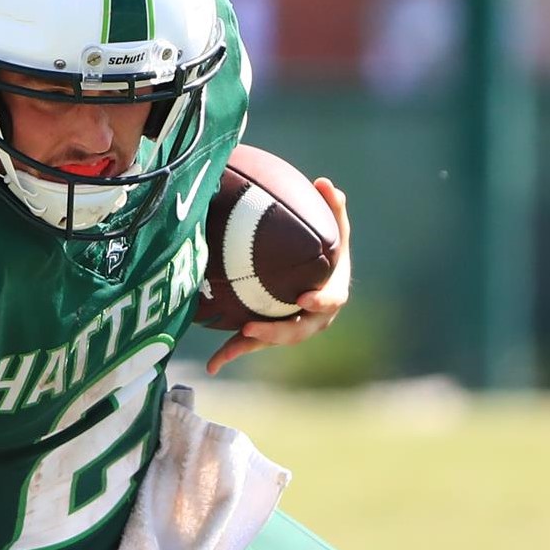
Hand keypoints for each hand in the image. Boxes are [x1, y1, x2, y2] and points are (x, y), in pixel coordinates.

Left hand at [205, 178, 352, 374]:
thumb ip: (334, 208)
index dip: (320, 302)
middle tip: (252, 329)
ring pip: (274, 340)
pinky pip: (252, 345)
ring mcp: (292, 329)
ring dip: (253, 344)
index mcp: (331, 295)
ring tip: (231, 344)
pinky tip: (212, 366)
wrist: (319, 279)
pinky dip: (232, 354)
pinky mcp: (270, 335)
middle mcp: (314, 318)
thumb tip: (324, 182)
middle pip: (299, 331)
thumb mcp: (336, 230)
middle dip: (277, 333)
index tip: (304, 299)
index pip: (330, 301)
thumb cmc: (329, 253)